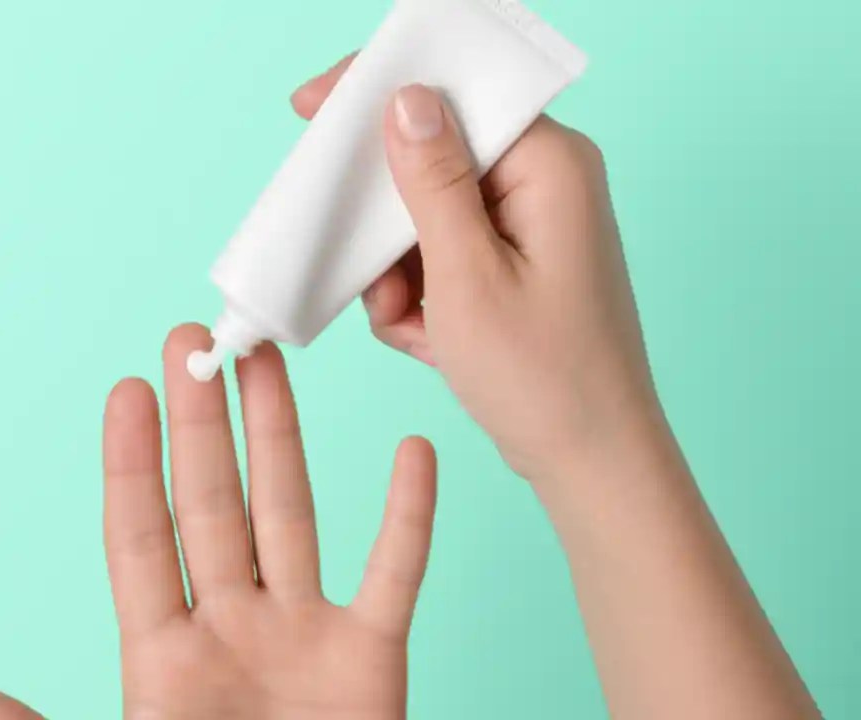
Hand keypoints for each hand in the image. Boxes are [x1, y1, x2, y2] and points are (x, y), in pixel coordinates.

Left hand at [0, 324, 437, 718]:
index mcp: (162, 657)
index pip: (141, 536)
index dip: (130, 464)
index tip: (125, 392)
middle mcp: (232, 631)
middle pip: (213, 504)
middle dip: (202, 423)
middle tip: (195, 342)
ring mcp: (303, 640)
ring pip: (291, 515)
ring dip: (282, 441)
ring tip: (270, 365)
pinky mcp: (372, 663)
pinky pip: (395, 575)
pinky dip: (406, 516)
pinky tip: (411, 452)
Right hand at [296, 55, 819, 719]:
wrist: (590, 462)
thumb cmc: (546, 379)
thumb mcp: (468, 279)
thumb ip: (432, 184)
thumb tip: (405, 99)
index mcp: (550, 166)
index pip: (455, 93)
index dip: (379, 95)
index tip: (312, 109)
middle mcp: (543, 181)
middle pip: (431, 155)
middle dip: (389, 224)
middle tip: (379, 276)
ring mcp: (527, 223)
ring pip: (423, 214)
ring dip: (400, 272)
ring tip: (419, 327)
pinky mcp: (511, 260)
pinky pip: (437, 252)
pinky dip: (419, 296)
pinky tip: (432, 341)